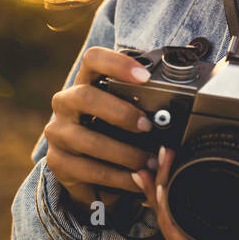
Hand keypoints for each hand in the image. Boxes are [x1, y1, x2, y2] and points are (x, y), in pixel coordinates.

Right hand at [44, 46, 157, 210]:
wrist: (88, 171)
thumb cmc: (115, 134)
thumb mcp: (127, 115)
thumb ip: (143, 105)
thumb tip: (181, 108)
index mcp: (85, 82)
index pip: (93, 59)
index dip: (117, 64)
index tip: (144, 77)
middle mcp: (65, 103)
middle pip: (84, 97)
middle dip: (120, 112)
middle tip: (147, 126)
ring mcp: (57, 132)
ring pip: (86, 139)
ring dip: (123, 152)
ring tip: (149, 162)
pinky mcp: (57, 162)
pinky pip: (88, 170)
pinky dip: (117, 177)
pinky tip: (136, 180)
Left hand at [130, 142, 238, 239]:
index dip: (165, 218)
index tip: (161, 186)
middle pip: (180, 237)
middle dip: (160, 202)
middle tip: (154, 166)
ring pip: (192, 234)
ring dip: (172, 205)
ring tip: (161, 171)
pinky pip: (207, 230)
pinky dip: (190, 209)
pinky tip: (189, 187)